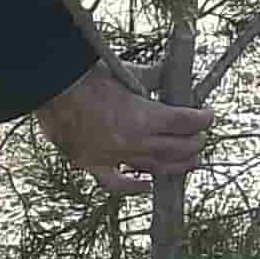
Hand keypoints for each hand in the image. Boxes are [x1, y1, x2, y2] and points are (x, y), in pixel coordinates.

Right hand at [34, 61, 216, 193]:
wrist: (51, 89)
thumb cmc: (89, 76)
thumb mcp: (128, 71)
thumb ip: (153, 76)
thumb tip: (171, 73)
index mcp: (143, 116)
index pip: (186, 122)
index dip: (202, 119)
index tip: (208, 116)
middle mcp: (131, 141)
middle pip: (175, 148)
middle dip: (193, 144)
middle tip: (200, 139)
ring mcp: (111, 156)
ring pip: (153, 167)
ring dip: (175, 166)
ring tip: (190, 162)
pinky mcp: (91, 164)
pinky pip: (116, 183)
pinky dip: (133, 186)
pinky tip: (146, 186)